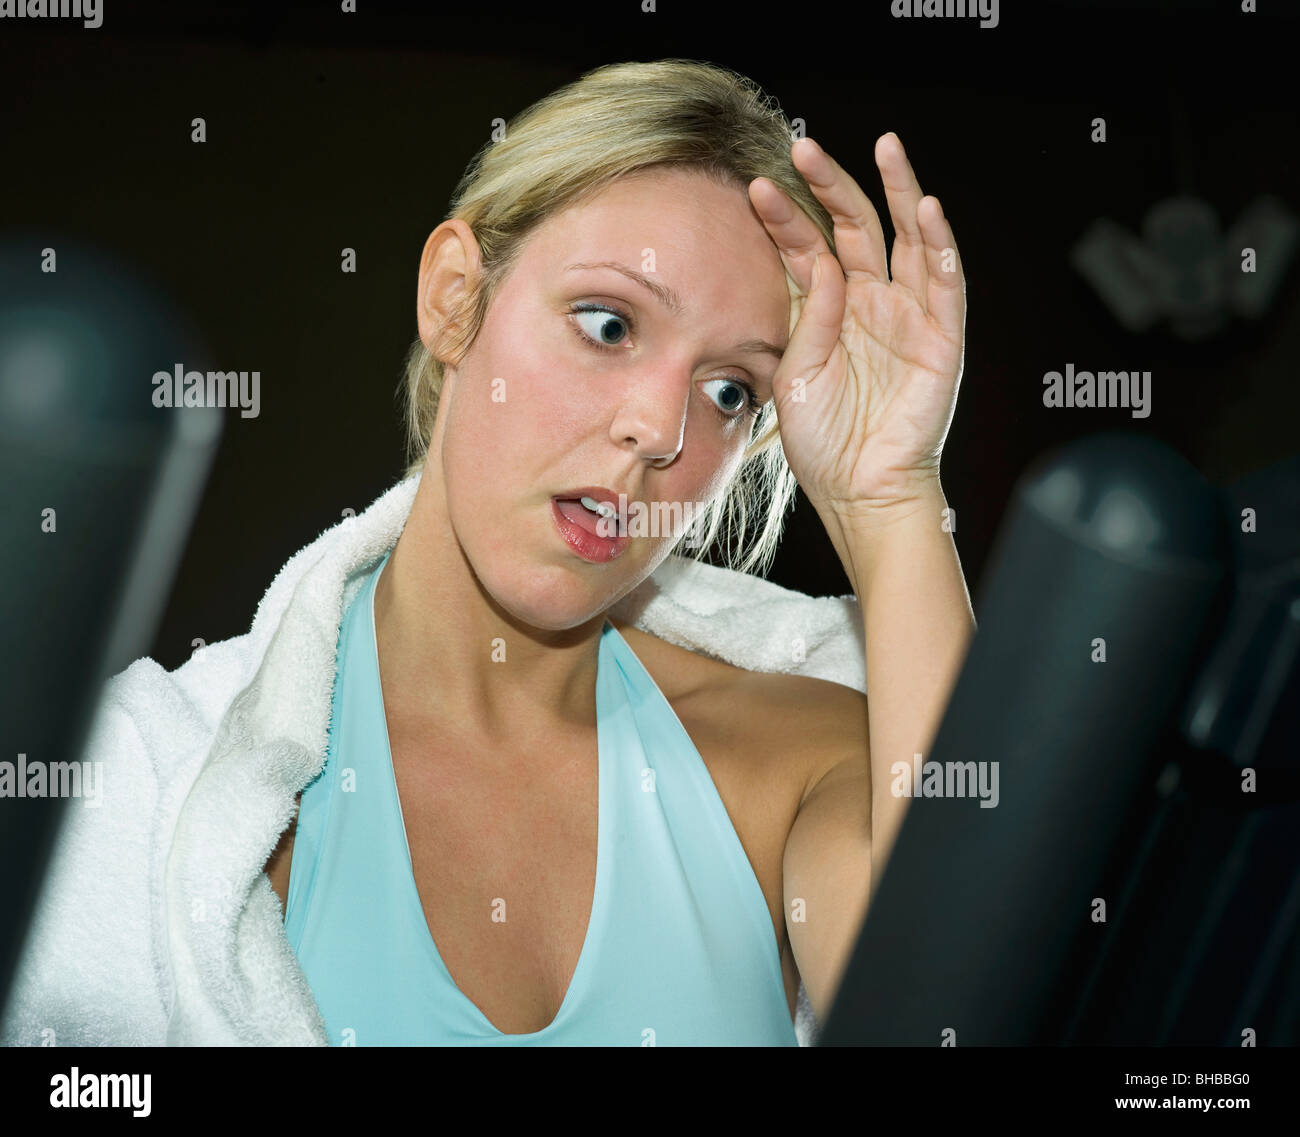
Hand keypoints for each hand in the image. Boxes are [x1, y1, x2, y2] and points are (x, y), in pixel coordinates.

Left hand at [749, 132, 965, 513]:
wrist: (860, 489)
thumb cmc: (823, 440)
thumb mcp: (796, 376)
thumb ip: (808, 319)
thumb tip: (821, 263)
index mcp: (828, 311)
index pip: (807, 249)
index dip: (785, 219)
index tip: (755, 188)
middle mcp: (868, 303)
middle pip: (855, 228)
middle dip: (832, 186)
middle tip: (805, 147)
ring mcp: (906, 315)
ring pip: (906, 239)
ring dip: (897, 192)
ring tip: (885, 147)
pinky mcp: (941, 336)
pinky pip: (944, 282)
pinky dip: (939, 245)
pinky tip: (926, 209)